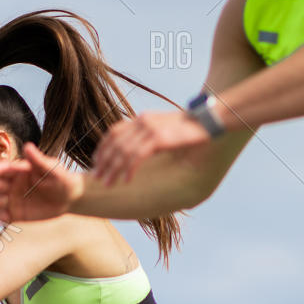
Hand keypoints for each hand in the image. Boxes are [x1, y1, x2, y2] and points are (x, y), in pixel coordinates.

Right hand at [0, 144, 82, 222]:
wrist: (70, 197)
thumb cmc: (61, 179)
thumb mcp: (52, 169)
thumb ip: (39, 160)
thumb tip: (29, 146)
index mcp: (19, 171)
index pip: (2, 170)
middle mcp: (12, 185)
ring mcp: (12, 200)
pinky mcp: (15, 214)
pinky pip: (0, 218)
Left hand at [91, 112, 211, 186]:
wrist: (207, 121)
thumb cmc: (189, 129)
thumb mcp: (164, 130)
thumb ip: (149, 136)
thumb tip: (142, 150)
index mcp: (142, 118)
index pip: (113, 132)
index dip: (102, 147)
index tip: (96, 162)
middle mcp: (142, 121)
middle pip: (115, 143)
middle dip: (104, 162)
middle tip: (97, 178)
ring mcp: (150, 129)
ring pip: (123, 151)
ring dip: (113, 169)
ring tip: (108, 184)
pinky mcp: (159, 138)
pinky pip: (138, 156)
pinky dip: (129, 169)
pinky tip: (126, 181)